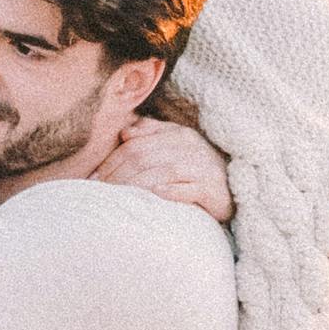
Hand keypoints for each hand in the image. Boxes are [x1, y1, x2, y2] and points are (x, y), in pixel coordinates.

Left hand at [95, 115, 234, 224]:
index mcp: (178, 134)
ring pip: (161, 172)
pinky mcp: (213, 189)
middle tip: (97, 192)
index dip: (111, 160)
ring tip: (116, 197)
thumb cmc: (198, 170)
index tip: (92, 178)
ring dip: (135, 185)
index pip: (136, 144)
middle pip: (144, 156)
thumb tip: (125, 132)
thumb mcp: (176, 147)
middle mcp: (190, 147)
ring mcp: (203, 167)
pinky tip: (152, 196)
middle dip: (116, 174)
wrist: (236, 189)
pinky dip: (168, 192)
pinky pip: (187, 190)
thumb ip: (152, 134)